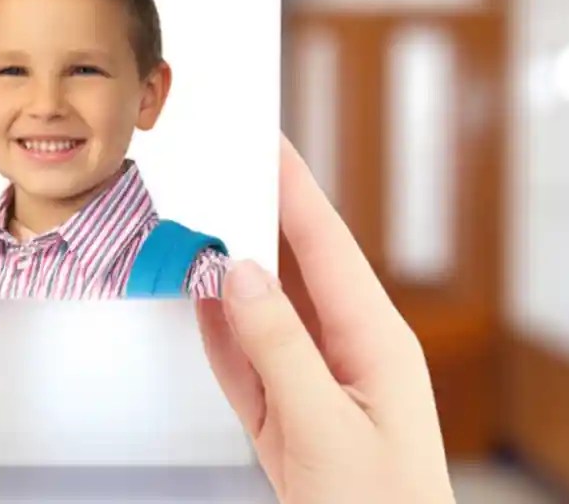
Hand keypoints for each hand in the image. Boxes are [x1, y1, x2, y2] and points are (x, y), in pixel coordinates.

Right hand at [196, 135, 455, 502]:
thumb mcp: (327, 428)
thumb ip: (280, 350)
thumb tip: (238, 274)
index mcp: (376, 342)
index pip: (328, 246)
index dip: (296, 189)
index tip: (267, 141)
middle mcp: (347, 353)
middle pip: (291, 271)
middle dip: (254, 221)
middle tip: (216, 171)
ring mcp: (315, 386)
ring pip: (262, 315)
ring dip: (227, 277)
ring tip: (192, 226)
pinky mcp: (288, 419)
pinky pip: (246, 363)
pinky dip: (219, 334)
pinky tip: (197, 303)